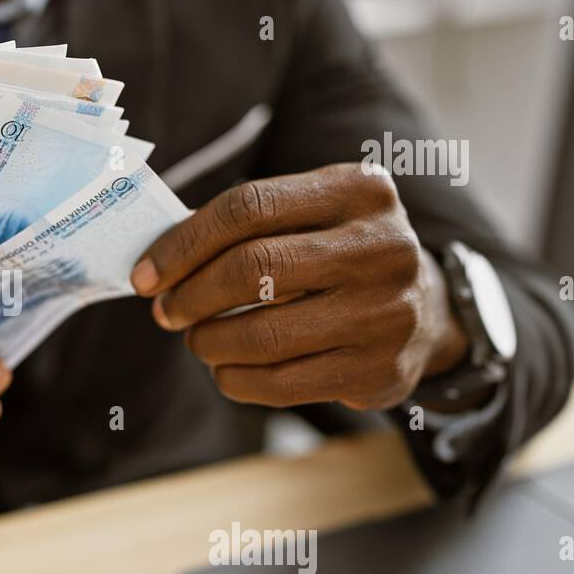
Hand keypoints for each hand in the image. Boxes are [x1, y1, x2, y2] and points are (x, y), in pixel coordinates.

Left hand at [131, 163, 468, 410]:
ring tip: (198, 340)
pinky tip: (225, 370)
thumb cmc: (340, 256)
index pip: (248, 208)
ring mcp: (386, 312)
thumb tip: (157, 263)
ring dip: (208, 343)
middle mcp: (382, 246)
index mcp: (358, 189)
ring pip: (262, 335)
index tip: (145, 275)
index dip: (183, 244)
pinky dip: (235, 380)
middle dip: (190, 296)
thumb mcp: (312, 215)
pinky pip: (281, 383)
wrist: (428, 311)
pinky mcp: (380, 370)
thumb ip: (248, 226)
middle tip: (166, 312)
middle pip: (252, 268)